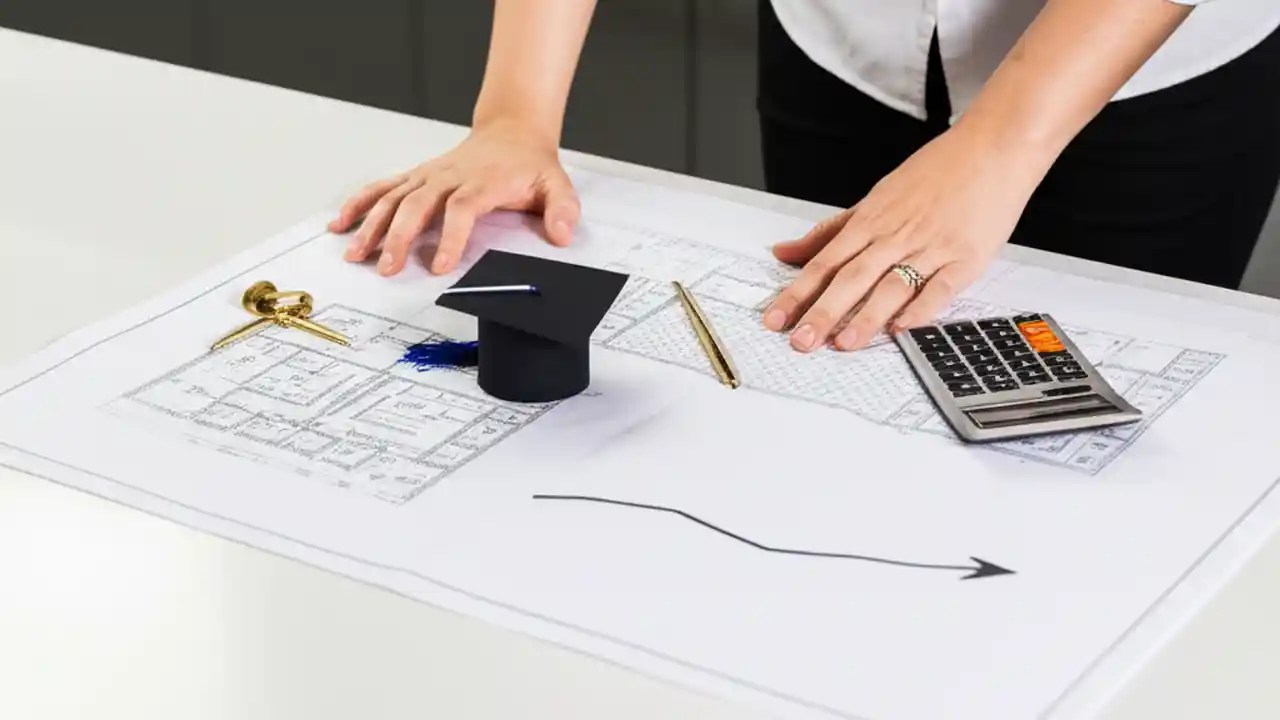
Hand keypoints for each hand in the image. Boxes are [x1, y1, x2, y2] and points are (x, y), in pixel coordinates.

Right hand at [328, 119, 579, 275]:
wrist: (512, 131)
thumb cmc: (530, 165)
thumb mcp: (557, 185)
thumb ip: (562, 210)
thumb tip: (563, 234)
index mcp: (482, 182)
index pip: (461, 209)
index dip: (449, 237)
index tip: (440, 266)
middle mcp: (448, 177)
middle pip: (417, 205)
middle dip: (399, 237)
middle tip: (388, 268)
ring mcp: (428, 175)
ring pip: (393, 198)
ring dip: (371, 225)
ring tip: (355, 254)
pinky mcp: (416, 176)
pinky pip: (382, 188)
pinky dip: (359, 204)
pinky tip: (341, 223)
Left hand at [761, 125, 1047, 351]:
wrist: (993, 147)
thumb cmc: (936, 173)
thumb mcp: (875, 197)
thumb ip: (830, 230)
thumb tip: (785, 251)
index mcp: (871, 220)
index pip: (824, 262)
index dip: (798, 292)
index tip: (775, 317)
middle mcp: (895, 235)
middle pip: (851, 277)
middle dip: (823, 311)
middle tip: (800, 340)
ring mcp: (931, 247)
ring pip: (891, 285)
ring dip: (866, 317)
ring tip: (842, 343)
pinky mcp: (965, 258)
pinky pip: (940, 288)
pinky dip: (921, 308)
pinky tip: (902, 328)